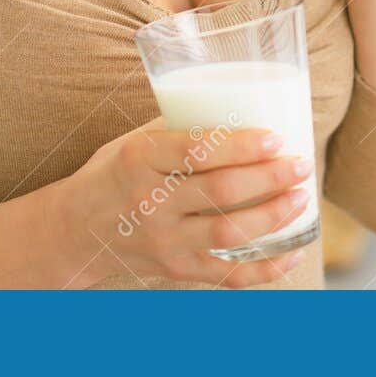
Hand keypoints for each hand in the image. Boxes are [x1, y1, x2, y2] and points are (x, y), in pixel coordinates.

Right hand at [44, 118, 316, 287]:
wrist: (73, 232)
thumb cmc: (113, 173)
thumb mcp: (134, 140)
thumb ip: (181, 126)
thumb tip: (243, 101)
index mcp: (140, 159)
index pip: (197, 151)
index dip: (241, 146)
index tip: (277, 139)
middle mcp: (150, 202)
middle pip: (221, 193)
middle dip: (270, 179)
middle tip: (301, 165)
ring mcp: (163, 241)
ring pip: (228, 234)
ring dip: (274, 217)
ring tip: (302, 198)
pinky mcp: (175, 271)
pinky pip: (227, 276)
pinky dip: (266, 267)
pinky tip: (294, 250)